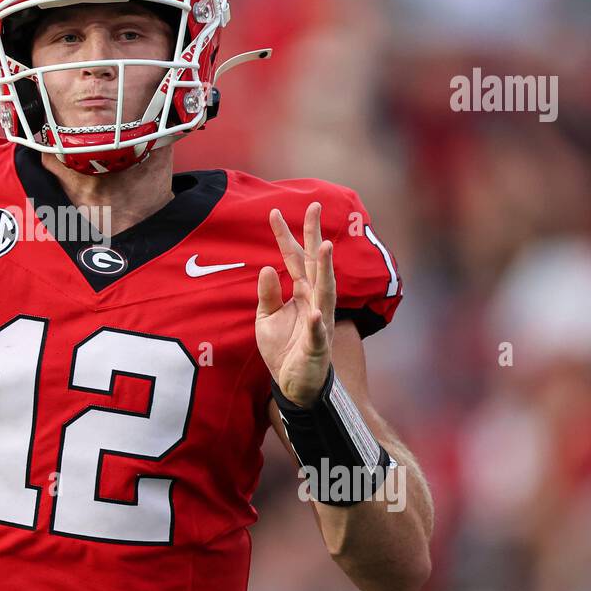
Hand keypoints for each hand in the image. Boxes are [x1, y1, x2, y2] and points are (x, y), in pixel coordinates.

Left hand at [255, 202, 334, 406]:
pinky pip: (317, 334)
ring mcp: (319, 322)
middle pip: (313, 264)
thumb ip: (267, 294)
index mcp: (301, 292)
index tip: (274, 211)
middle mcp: (314, 301)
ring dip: (324, 270)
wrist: (293, 384)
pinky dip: (317, 324)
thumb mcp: (266, 319)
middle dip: (314, 236)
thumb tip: (266, 268)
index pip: (293, 258)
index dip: (284, 235)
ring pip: (324, 292)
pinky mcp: (316, 347)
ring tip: (324, 247)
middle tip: (314, 206)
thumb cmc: (284, 348)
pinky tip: (315, 313)